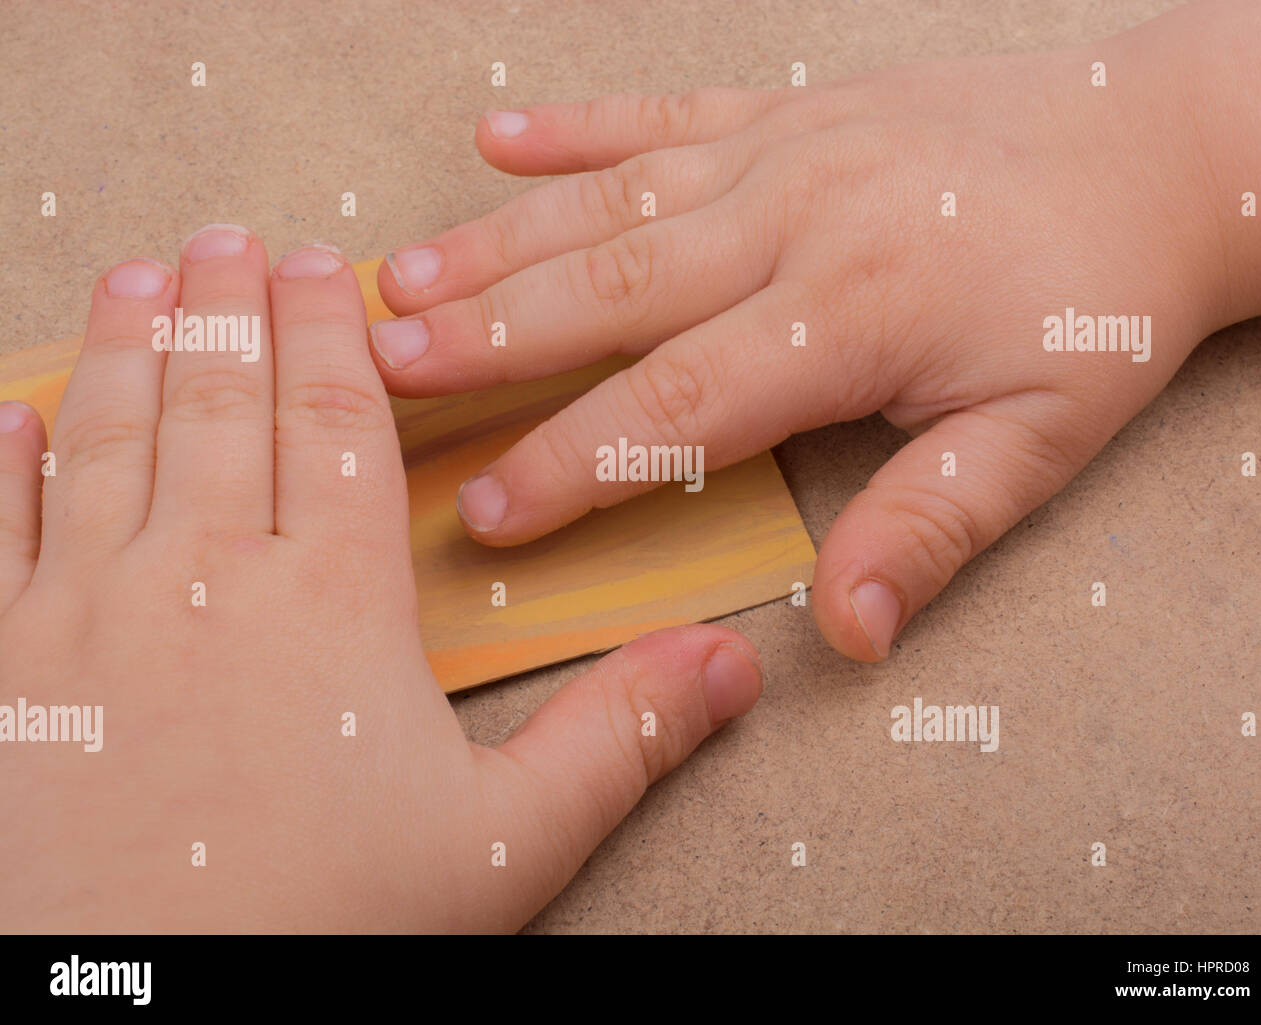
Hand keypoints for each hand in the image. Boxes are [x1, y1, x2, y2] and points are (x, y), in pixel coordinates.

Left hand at [0, 226, 763, 931]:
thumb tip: (730, 663)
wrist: (144, 1020)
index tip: (322, 265)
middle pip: (220, 407)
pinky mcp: (6, 678)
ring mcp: (86, 623)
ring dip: (125, 349)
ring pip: (110, 443)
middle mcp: (204, 582)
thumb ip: (621, 736)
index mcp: (331, 604)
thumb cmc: (326, 929)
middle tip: (227, 239)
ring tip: (139, 278)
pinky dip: (3, 466)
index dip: (331, 335)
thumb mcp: (506, 843)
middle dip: (226, 311)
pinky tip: (8, 412)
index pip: (336, 427)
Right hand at [369, 3, 1260, 661]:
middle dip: (490, 336)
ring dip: (499, 243)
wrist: (1158, 151)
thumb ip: (932, 530)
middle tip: (381, 369)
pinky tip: (496, 138)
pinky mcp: (788, 109)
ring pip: (614, 203)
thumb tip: (846, 633)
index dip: (576, 463)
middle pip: (613, 289)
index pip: (682, 405)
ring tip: (398, 279)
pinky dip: (573, 127)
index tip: (486, 509)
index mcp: (852, 312)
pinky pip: (661, 115)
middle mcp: (798, 218)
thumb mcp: (1043, 437)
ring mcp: (786, 150)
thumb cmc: (1097, 302)